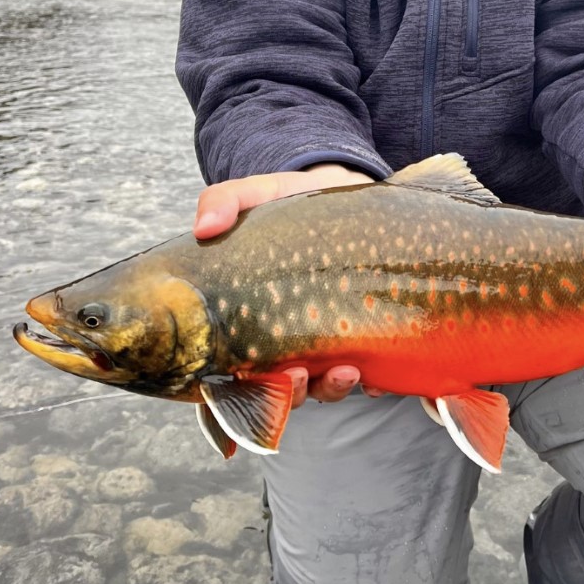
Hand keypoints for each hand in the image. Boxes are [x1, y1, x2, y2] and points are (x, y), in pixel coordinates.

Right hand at [194, 163, 380, 405]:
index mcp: (251, 317)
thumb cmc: (293, 203)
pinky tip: (379, 379)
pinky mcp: (368, 333)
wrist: (349, 191)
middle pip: (282, 388)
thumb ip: (226, 202)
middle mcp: (287, 338)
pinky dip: (376, 382)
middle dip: (291, 393)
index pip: (234, 369)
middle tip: (299, 376)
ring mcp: (328, 340)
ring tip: (347, 372)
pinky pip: (373, 372)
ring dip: (333, 388)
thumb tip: (204, 226)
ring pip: (325, 385)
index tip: (246, 378)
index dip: (234, 389)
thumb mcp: (258, 195)